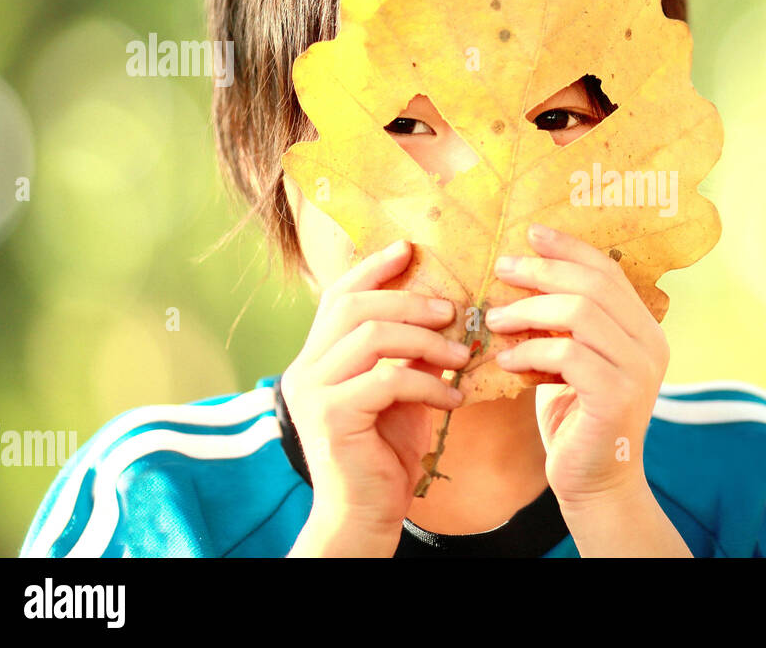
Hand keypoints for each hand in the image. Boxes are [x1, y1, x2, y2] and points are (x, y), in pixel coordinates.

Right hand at [283, 239, 471, 556]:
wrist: (364, 516)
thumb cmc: (384, 455)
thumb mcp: (404, 394)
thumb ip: (412, 355)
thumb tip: (446, 312)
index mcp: (318, 358)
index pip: (339, 297)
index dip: (373, 268)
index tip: (409, 248)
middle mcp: (305, 369)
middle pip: (353, 306)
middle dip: (409, 299)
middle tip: (453, 307)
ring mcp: (313, 392)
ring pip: (370, 335)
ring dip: (424, 338)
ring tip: (460, 350)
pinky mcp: (331, 417)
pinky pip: (387, 380)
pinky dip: (428, 382)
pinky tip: (454, 396)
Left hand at [486, 223, 668, 508]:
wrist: (595, 485)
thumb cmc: (575, 420)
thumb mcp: (570, 362)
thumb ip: (563, 324)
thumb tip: (524, 276)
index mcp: (644, 330)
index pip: (609, 271)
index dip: (570, 248)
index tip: (532, 234)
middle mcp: (650, 344)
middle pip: (594, 285)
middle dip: (543, 271)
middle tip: (501, 268)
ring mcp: (638, 370)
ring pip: (582, 313)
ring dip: (530, 310)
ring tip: (495, 319)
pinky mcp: (616, 396)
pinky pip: (568, 354)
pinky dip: (531, 351)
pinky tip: (506, 361)